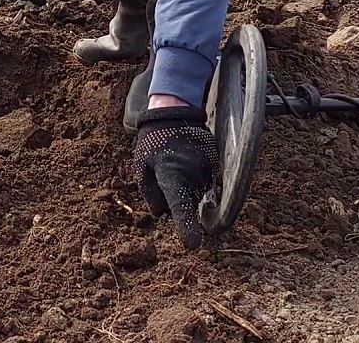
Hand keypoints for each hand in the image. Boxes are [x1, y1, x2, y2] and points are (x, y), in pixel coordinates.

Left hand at [133, 105, 218, 248]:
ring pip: (199, 193)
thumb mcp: (142, 168)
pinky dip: (198, 179)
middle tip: (167, 174)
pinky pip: (208, 182)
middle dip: (180, 199)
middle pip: (190, 203)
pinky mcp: (216, 162)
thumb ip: (151, 194)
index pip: (179, 207)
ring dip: (189, 187)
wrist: (175, 113)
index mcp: (172, 177)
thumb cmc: (153, 142)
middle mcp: (193, 175)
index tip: (193, 245)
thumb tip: (162, 215)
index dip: (186, 227)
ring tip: (177, 163)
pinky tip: (188, 162)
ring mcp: (208, 168)